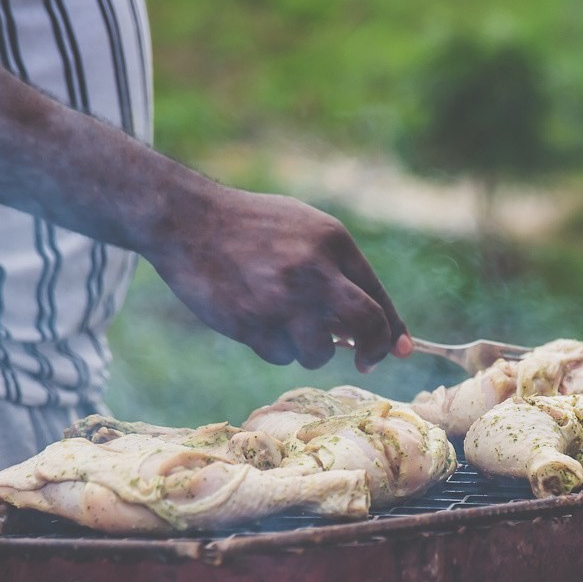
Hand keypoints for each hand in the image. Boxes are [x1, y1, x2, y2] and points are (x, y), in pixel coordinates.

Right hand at [146, 184, 412, 370]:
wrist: (187, 220)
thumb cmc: (252, 226)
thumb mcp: (305, 229)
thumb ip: (340, 269)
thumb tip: (379, 324)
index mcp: (333, 241)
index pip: (377, 296)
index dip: (391, 330)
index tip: (396, 350)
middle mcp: (314, 269)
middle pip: (366, 325)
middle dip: (372, 350)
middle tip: (365, 361)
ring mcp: (282, 298)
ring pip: (320, 352)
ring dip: (311, 350)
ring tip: (288, 325)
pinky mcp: (251, 322)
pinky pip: (280, 355)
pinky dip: (275, 347)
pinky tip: (255, 318)